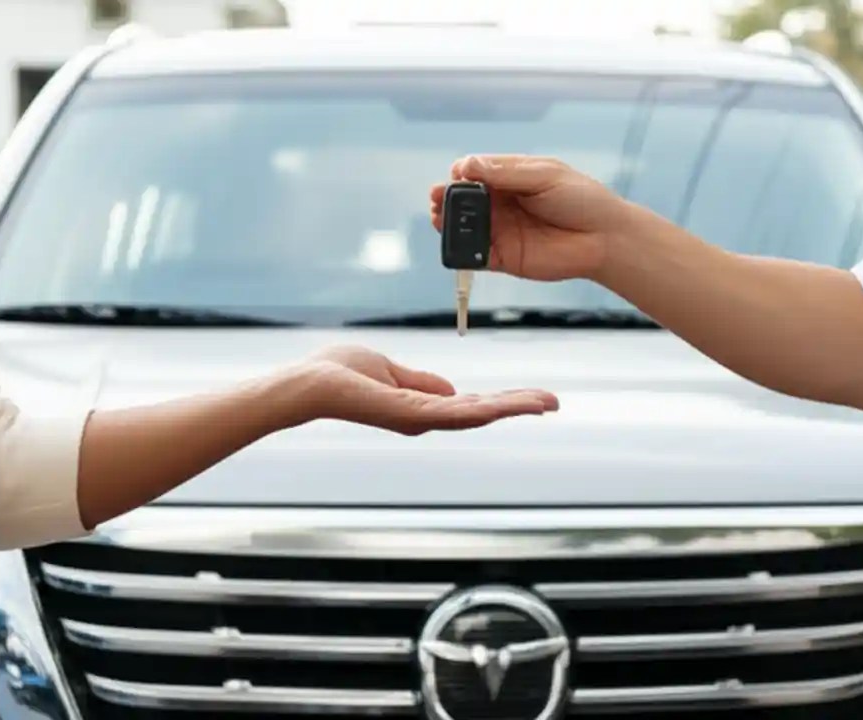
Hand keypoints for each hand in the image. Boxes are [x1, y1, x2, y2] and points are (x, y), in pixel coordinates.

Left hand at [296, 346, 557, 435]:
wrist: (307, 384)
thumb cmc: (336, 374)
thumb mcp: (388, 369)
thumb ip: (419, 379)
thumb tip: (452, 388)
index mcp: (422, 406)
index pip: (473, 403)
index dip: (505, 400)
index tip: (535, 396)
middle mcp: (425, 418)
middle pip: (482, 412)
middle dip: (519, 406)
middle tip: (555, 402)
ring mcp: (420, 419)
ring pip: (477, 414)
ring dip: (513, 408)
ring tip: (546, 402)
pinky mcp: (411, 415)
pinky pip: (456, 411)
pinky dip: (487, 408)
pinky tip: (510, 404)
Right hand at [429, 155, 638, 280]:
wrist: (605, 238)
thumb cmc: (582, 200)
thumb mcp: (544, 175)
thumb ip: (506, 172)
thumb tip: (467, 165)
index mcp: (511, 178)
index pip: (475, 171)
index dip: (462, 172)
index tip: (459, 174)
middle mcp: (503, 203)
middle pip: (463, 198)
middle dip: (447, 196)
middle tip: (438, 196)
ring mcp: (501, 230)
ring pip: (463, 226)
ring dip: (447, 221)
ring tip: (439, 217)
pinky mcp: (504, 257)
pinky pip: (475, 255)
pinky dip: (462, 251)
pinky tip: (457, 243)